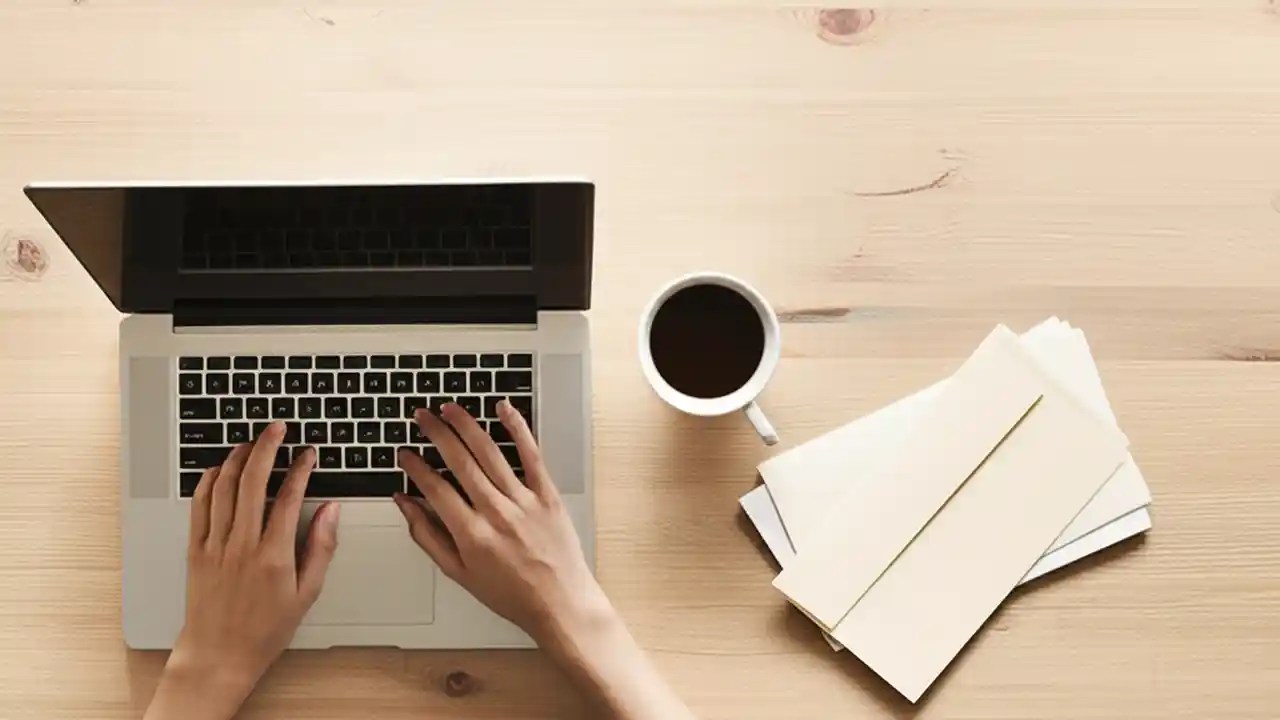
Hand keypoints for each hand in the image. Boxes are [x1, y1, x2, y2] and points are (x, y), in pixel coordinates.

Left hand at [144, 422, 340, 719]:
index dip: (301, 469)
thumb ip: (321, 548)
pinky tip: (219, 469)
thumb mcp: (307, 593)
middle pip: (252, 481)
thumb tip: (330, 512)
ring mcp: (215, 545)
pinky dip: (209, 481)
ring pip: (224, 487)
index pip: (289, 497)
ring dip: (238, 458)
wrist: (219, 654)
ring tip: (251, 443)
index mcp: (274, 556)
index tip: (309, 454)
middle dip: (266, 447)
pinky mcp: (195, 549)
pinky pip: (199, 505)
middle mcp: (241, 545)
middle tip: (277, 429)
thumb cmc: (265, 629)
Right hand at [394, 401, 607, 643]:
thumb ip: (428, 536)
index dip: (415, 467)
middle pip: (459, 461)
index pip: (435, 488)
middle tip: (422, 417)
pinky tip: (503, 409)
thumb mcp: (459, 573)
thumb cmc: (511, 594)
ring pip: (490, 453)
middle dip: (436, 434)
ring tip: (449, 408)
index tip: (404, 453)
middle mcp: (496, 513)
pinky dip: (517, 429)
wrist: (560, 603)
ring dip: (466, 425)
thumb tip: (406, 505)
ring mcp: (524, 501)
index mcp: (471, 535)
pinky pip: (531, 455)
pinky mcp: (548, 495)